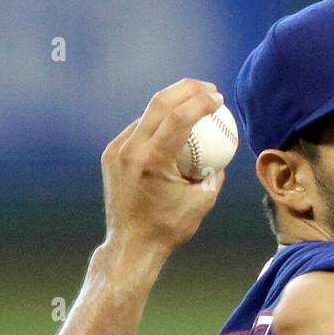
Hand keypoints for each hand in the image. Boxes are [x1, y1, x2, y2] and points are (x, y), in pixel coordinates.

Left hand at [101, 78, 226, 261]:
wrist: (130, 245)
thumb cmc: (168, 229)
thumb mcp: (201, 203)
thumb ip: (214, 176)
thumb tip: (222, 158)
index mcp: (153, 160)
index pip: (180, 116)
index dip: (201, 101)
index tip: (217, 99)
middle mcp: (131, 149)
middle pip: (160, 103)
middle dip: (187, 89)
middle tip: (208, 89)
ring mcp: (117, 150)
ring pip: (147, 114)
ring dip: (171, 104)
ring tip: (192, 104)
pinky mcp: (111, 155)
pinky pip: (137, 131)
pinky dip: (156, 124)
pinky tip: (171, 127)